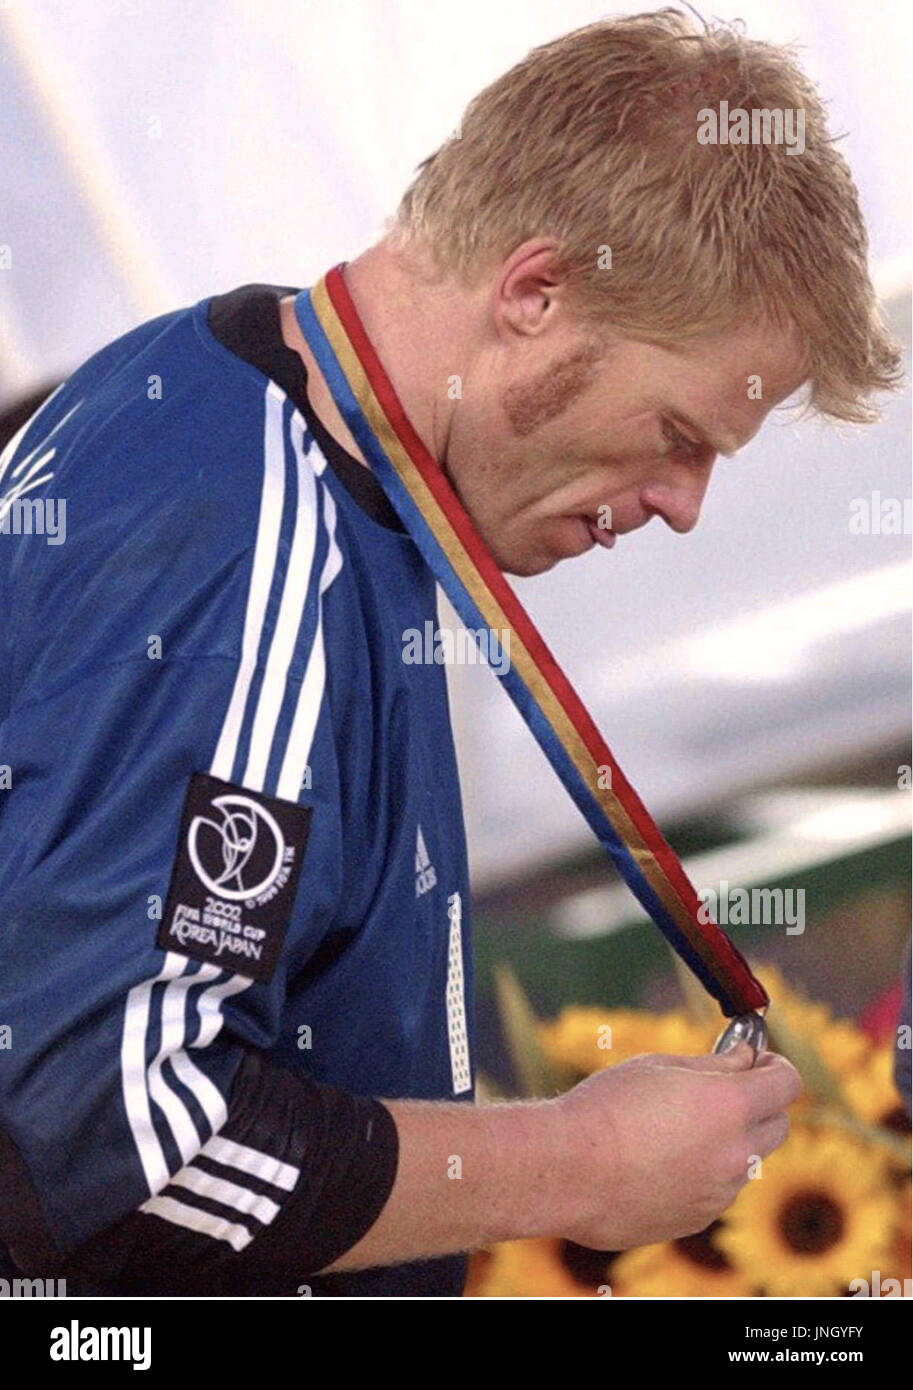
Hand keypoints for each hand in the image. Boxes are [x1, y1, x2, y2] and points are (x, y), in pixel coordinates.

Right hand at [550, 1042, 801, 1249]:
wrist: (565, 1170)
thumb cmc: (606, 1107)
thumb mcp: (660, 1067)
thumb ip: (713, 1066)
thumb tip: (744, 1061)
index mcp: (730, 1106)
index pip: (787, 1083)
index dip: (774, 1067)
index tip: (756, 1060)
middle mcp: (735, 1153)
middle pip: (777, 1126)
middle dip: (758, 1105)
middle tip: (721, 1090)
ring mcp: (719, 1192)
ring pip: (744, 1161)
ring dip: (727, 1141)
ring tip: (673, 1127)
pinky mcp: (696, 1219)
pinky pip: (716, 1189)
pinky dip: (702, 1172)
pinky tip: (657, 1160)